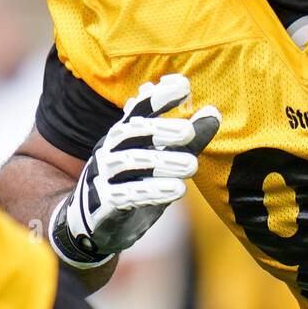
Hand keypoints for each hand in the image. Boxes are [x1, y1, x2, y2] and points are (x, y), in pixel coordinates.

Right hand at [49, 74, 219, 267]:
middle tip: (189, 131)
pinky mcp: (104, 203)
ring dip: (162, 162)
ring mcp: (104, 176)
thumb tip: (213, 111)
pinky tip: (177, 190)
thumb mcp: (161, 159)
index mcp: (124, 135)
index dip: (159, 96)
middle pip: (132, 132)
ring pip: (130, 163)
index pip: (139, 109)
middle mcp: (111, 150)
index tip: (184, 86)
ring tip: (192, 165)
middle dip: (161, 129)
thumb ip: (185, 139)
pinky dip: (152, 191)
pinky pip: (126, 195)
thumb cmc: (134, 183)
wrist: (94, 222)